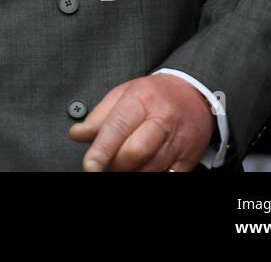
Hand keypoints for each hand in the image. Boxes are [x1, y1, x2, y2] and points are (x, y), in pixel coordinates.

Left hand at [68, 73, 214, 170]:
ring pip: (150, 169)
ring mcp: (178, 141)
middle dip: (115, 164)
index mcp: (141, 100)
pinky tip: (142, 168)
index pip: (117, 128)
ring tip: (124, 163)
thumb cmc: (153, 94)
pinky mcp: (189, 158)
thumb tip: (77, 134)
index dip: (101, 150)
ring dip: (131, 172)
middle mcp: (162, 120)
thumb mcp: (122, 94)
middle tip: (108, 162)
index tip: (90, 166)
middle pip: (134, 153)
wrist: (194, 94)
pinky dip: (150, 175)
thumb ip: (99, 116)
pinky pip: (168, 176)